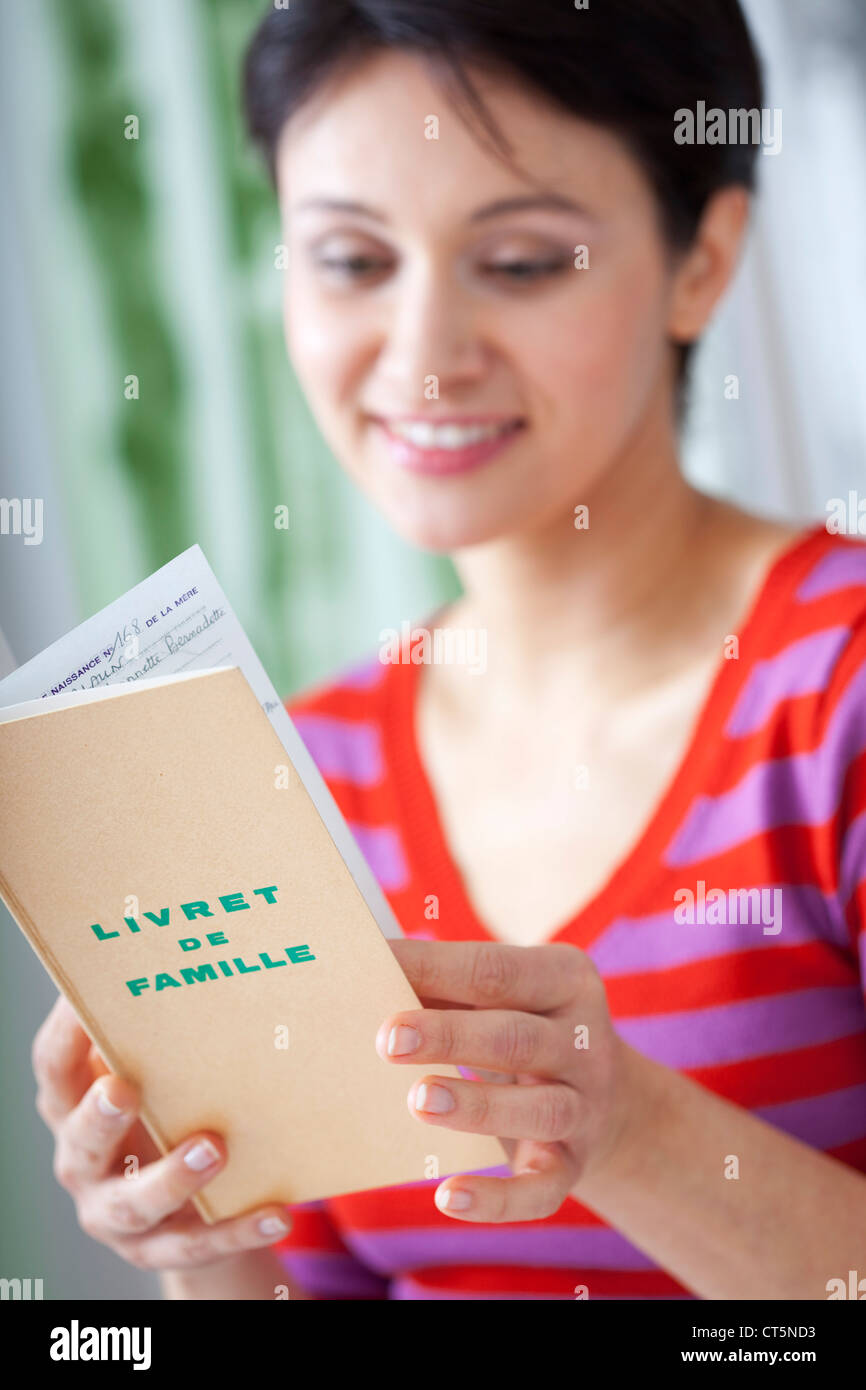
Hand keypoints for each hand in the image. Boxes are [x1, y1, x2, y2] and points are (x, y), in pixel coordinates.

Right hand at [31, 993, 292, 1270]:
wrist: (186, 1217)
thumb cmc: (165, 1118)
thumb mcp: (152, 1080)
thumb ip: (158, 1037)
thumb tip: (194, 955)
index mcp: (75, 1109)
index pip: (55, 1068)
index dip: (65, 1033)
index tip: (85, 998)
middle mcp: (85, 1164)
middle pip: (81, 1143)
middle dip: (99, 1118)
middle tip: (123, 1089)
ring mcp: (119, 1215)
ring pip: (134, 1205)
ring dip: (171, 1178)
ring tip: (213, 1149)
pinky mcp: (163, 1250)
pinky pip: (201, 1244)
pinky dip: (238, 1230)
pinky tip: (276, 1214)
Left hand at [377, 939, 642, 1222]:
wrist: (606, 1101)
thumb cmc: (522, 1030)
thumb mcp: (501, 998)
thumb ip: (445, 985)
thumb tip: (367, 973)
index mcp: (564, 979)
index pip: (497, 970)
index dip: (435, 969)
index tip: (377, 968)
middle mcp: (583, 1041)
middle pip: (516, 1036)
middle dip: (450, 1037)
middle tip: (389, 1040)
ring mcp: (584, 1107)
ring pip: (538, 1108)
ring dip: (478, 1106)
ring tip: (418, 1100)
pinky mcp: (573, 1166)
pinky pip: (542, 1189)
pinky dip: (498, 1199)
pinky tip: (448, 1198)